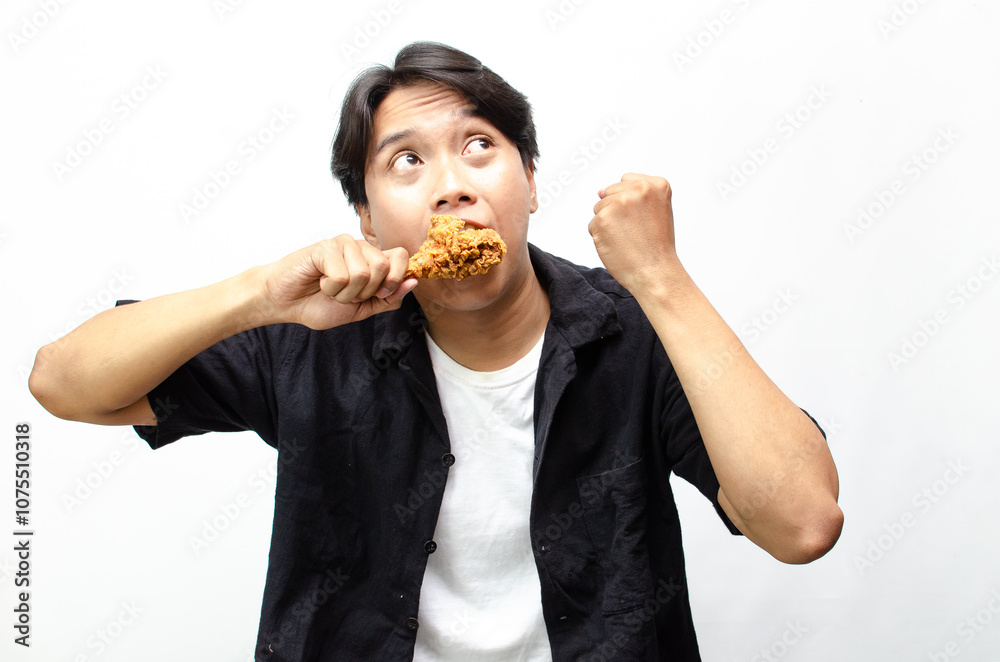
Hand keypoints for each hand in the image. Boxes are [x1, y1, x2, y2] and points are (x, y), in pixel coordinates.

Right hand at [253, 235, 416, 329]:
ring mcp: (343, 244)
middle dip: (364, 292)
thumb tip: (414, 282)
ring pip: (363, 274)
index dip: (394, 280)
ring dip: (344, 293)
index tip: (378, 295)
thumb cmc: (319, 304)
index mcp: (373, 260)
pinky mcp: (325, 247)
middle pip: (383, 268)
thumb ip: (389, 298)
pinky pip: (341, 275)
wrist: (285, 303)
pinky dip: (330, 288)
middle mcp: (361, 248)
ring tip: (330, 288)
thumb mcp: (362, 309)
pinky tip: (319, 282)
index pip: (401, 256)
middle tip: (345, 293)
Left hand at [589, 173, 684, 297]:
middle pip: (610, 193)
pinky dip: (600, 237)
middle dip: (617, 212)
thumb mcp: (657, 210)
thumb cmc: (655, 247)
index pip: (626, 181)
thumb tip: (600, 191)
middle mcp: (639, 189)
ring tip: (627, 239)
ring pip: (599, 208)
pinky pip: (592, 224)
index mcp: (657, 185)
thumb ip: (635, 194)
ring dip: (607, 224)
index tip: (642, 220)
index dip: (630, 204)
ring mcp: (620, 202)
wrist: (655, 272)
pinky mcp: (603, 218)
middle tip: (635, 233)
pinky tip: (617, 245)